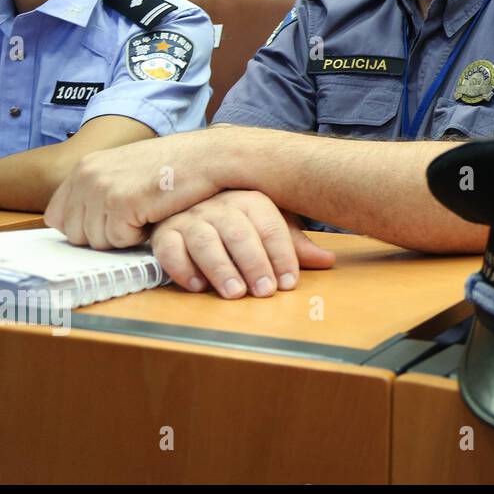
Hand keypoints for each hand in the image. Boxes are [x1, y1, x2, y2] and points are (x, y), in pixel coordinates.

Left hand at [45, 129, 224, 248]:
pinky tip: (154, 215)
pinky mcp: (121, 204)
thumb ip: (96, 190)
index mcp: (84, 167)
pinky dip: (139, 236)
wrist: (204, 157)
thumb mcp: (123, 170)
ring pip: (97, 242)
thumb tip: (77, 224)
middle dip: (103, 235)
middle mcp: (87, 176)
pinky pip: (119, 241)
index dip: (82, 227)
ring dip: (123, 236)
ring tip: (145, 213)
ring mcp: (102, 189)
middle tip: (133, 219)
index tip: (108, 224)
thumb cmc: (172, 166)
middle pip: (75, 234)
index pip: (57, 215)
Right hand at [151, 190, 334, 297]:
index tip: (289, 283)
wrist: (192, 203)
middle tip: (265, 291)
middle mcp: (220, 205)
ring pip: (204, 241)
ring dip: (220, 268)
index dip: (282, 255)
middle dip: (254, 264)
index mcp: (252, 200)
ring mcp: (190, 217)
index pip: (271, 226)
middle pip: (239, 233)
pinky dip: (182, 268)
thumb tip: (328, 261)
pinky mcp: (165, 233)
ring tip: (234, 293)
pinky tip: (197, 287)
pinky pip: (169, 249)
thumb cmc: (241, 222)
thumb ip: (295, 246)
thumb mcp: (271, 228)